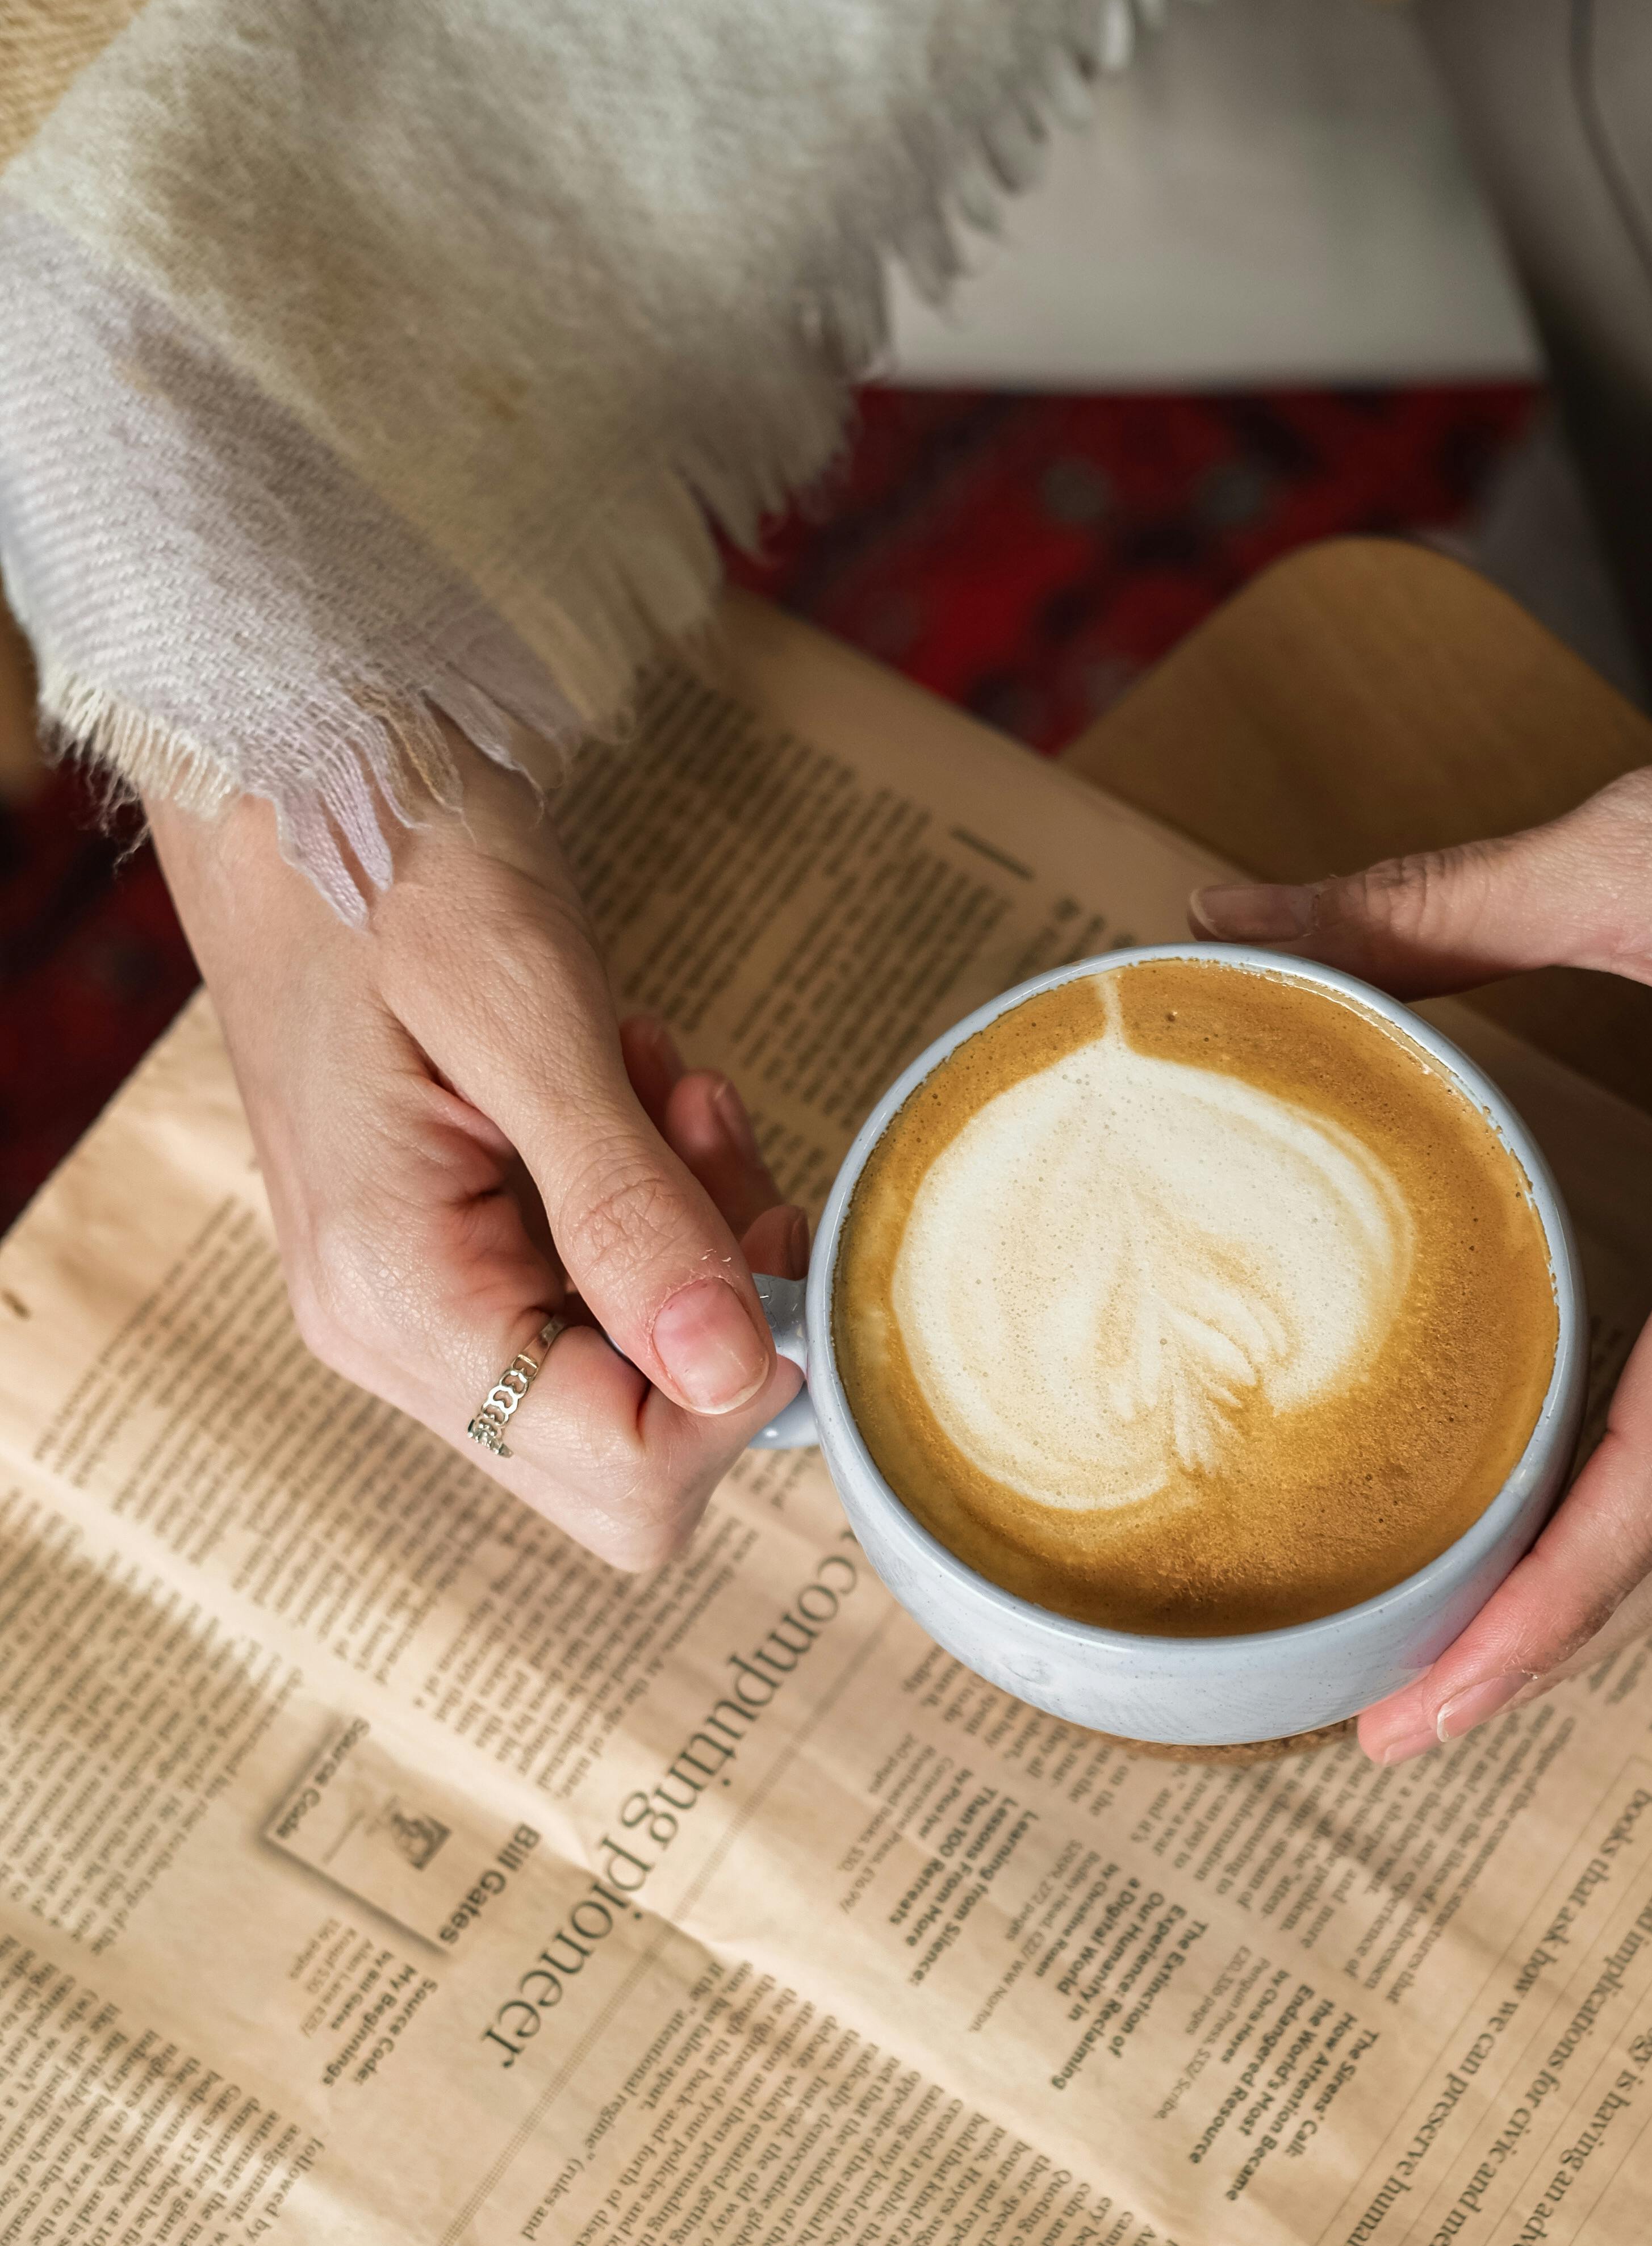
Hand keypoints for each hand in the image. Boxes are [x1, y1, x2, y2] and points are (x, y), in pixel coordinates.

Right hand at [148, 734, 805, 1570]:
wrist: (297, 771)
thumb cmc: (396, 858)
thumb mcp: (529, 1017)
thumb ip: (627, 1207)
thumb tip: (730, 1369)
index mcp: (400, 1299)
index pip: (623, 1474)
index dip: (737, 1385)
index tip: (761, 1222)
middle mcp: (393, 1330)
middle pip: (628, 1453)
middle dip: (715, 1310)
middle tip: (706, 1133)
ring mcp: (416, 1294)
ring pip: (627, 1367)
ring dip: (689, 1234)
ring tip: (660, 1078)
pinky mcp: (448, 1242)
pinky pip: (596, 1289)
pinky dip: (650, 1198)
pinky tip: (631, 1081)